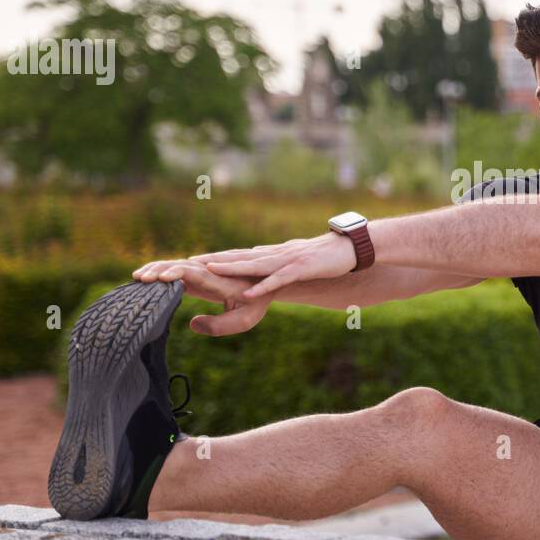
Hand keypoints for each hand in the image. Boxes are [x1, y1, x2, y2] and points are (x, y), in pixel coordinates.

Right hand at [132, 259, 270, 335]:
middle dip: (158, 270)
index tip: (159, 278)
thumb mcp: (244, 320)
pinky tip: (146, 280)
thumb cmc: (254, 304)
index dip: (175, 272)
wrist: (264, 287)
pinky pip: (176, 272)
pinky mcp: (197, 276)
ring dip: (156, 269)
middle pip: (177, 265)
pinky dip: (160, 273)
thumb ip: (220, 325)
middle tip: (139, 279)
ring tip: (136, 277)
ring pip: (174, 266)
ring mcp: (201, 272)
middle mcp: (206, 271)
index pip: (192, 271)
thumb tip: (192, 324)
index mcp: (217, 279)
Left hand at [191, 232, 357, 298]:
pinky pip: (279, 279)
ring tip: (210, 270)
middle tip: (188, 262)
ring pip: (255, 265)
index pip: (239, 256)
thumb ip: (276, 260)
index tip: (192, 260)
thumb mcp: (295, 259)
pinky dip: (263, 286)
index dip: (217, 258)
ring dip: (232, 268)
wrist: (351, 246)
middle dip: (214, 261)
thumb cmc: (325, 255)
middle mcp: (276, 255)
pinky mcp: (302, 269)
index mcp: (273, 255)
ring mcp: (288, 261)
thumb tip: (259, 257)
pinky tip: (248, 293)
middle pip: (240, 258)